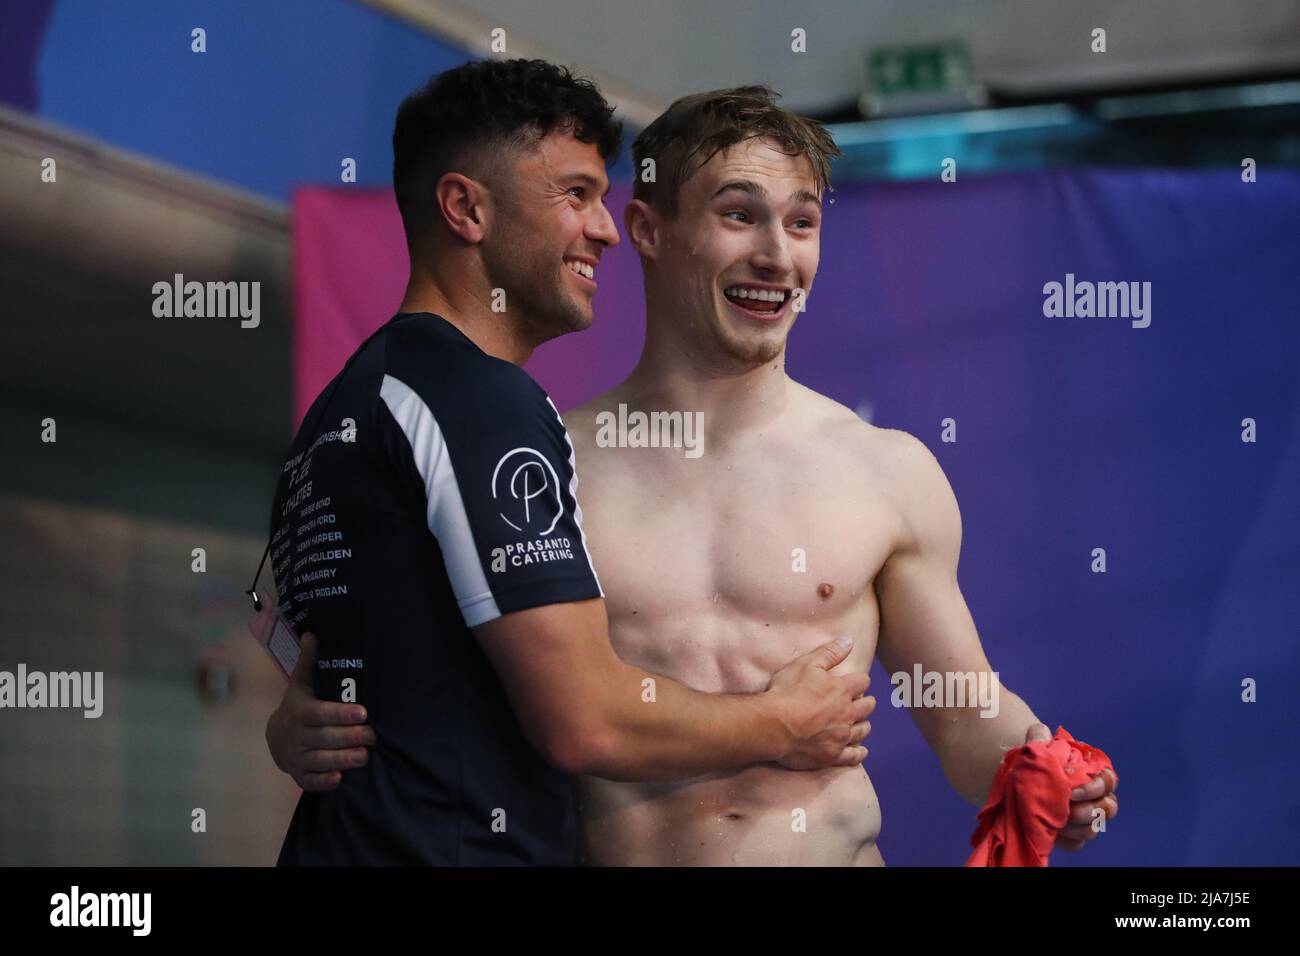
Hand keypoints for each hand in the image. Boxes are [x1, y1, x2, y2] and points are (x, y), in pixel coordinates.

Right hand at [265, 632, 376, 791]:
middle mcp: (296, 736)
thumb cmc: (298, 707)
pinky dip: (323, 781)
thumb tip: (312, 633)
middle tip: (372, 736)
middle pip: (324, 738)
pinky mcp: (299, 775)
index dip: (341, 714)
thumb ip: (309, 662)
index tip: (363, 713)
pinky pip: (310, 781)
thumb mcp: (300, 685)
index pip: (320, 714)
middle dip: (349, 738)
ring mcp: (296, 758)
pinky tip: (340, 779)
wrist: (275, 737)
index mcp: (299, 712)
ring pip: (319, 760)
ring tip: (364, 757)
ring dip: (342, 760)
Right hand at [767, 637, 875, 770]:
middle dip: (865, 702)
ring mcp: (841, 736)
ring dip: (863, 725)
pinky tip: (860, 751)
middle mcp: (847, 713)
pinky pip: (853, 756)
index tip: (854, 682)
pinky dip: (858, 752)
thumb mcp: (805, 664)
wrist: (772, 725)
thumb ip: (829, 653)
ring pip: (862, 731)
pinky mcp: (832, 755)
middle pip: (867, 707)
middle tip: (859, 702)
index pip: (862, 682)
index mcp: (842, 690)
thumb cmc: (786, 692)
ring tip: (860, 724)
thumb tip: (849, 641)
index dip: (859, 681)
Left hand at [1021, 723, 1118, 849]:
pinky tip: (1051, 833)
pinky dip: (1066, 840)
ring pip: (1094, 828)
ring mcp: (1086, 818)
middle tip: (1067, 810)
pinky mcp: (1073, 835)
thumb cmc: (1033, 762)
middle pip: (1108, 808)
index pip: (1107, 781)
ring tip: (1056, 822)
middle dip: (1088, 811)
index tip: (1072, 790)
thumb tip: (1042, 731)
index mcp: (1092, 773)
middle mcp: (1095, 797)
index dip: (1094, 787)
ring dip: (1076, 827)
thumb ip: (1038, 738)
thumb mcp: (1034, 749)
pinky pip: (1078, 843)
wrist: (1017, 781)